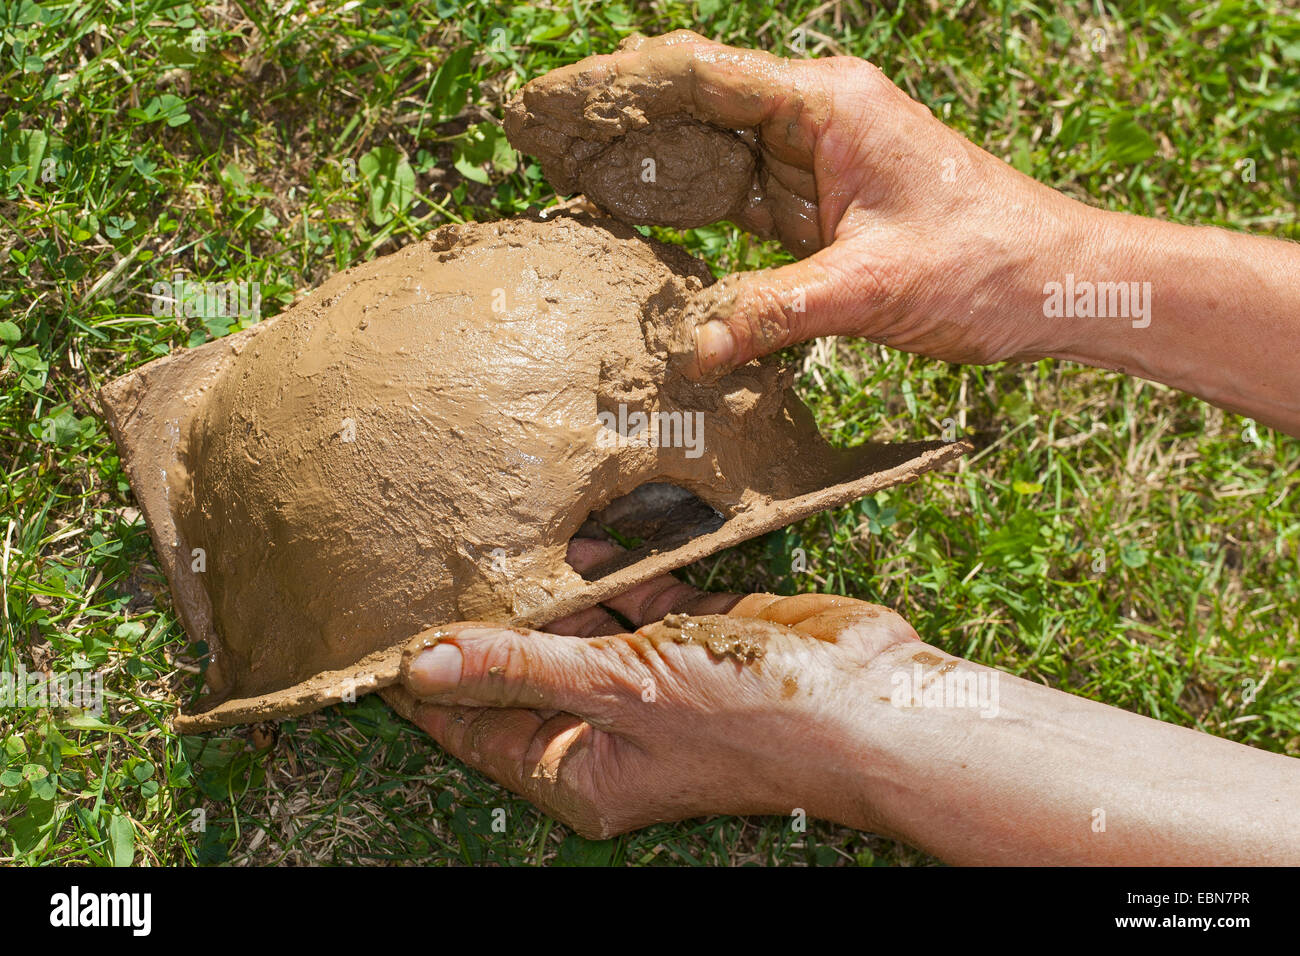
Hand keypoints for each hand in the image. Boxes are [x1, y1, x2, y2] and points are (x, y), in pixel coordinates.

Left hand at [390, 538, 917, 837]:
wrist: (866, 700)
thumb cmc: (745, 718)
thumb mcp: (617, 692)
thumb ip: (518, 669)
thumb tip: (417, 669)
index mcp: (578, 768)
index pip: (474, 722)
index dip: (425, 679)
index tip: (378, 623)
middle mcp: (607, 728)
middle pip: (521, 669)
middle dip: (486, 617)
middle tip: (433, 554)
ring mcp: (648, 680)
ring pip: (576, 626)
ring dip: (547, 583)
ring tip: (490, 528)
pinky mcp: (688, 632)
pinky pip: (632, 595)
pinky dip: (611, 565)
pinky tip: (581, 529)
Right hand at [506, 30, 1092, 376]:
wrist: (1056, 283)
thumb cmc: (988, 264)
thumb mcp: (870, 290)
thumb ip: (773, 311)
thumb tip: (692, 349)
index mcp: (827, 105)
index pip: (698, 75)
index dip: (616, 87)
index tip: (551, 101)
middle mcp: (813, 120)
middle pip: (689, 106)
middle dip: (611, 121)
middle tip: (531, 135)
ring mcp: (811, 162)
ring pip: (705, 152)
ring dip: (638, 164)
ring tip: (560, 173)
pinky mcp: (814, 206)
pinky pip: (732, 200)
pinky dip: (682, 211)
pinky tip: (630, 219)